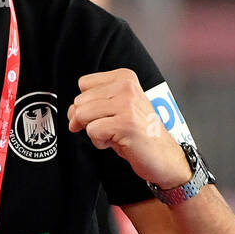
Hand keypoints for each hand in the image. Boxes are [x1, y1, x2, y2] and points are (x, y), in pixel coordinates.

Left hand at [67, 69, 190, 187]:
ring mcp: (127, 104)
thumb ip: (94, 102)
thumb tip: (70, 112)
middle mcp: (126, 87)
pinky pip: (91, 131)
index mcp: (125, 77)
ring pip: (82, 115)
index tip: (103, 114)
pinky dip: (99, 142)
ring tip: (114, 134)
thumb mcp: (118, 108)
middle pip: (80, 101)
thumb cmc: (138, 133)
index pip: (84, 84)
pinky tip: (117, 142)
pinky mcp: (125, 124)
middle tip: (109, 128)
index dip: (86, 103)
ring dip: (93, 131)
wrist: (163, 156)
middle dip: (87, 120)